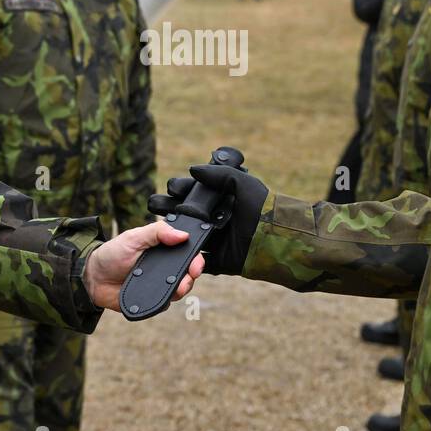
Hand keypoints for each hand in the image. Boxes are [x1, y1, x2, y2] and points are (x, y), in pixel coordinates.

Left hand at [84, 221, 204, 311]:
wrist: (93, 278)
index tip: (196, 265)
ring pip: (180, 289)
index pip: (187, 253)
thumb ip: (157, 232)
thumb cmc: (112, 254)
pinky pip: (166, 303)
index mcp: (163, 249)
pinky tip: (160, 298)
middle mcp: (164, 267)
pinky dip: (166, 301)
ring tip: (176, 289)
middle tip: (188, 277)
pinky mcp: (153, 299)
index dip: (196, 258)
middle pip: (188, 273)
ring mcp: (159, 284)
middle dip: (192, 276)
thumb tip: (182, 234)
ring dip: (182, 290)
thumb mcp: (134, 237)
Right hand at [148, 164, 268, 274]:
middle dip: (167, 209)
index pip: (193, 193)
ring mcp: (214, 241)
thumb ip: (219, 174)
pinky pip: (196, 260)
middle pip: (183, 214)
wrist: (275, 240)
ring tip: (158, 226)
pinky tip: (170, 248)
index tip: (172, 189)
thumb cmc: (262, 209)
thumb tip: (192, 169)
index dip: (179, 189)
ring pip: (185, 236)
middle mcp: (214, 219)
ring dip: (171, 232)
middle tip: (155, 206)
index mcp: (220, 201)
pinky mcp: (217, 261)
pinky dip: (184, 257)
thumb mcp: (244, 184)